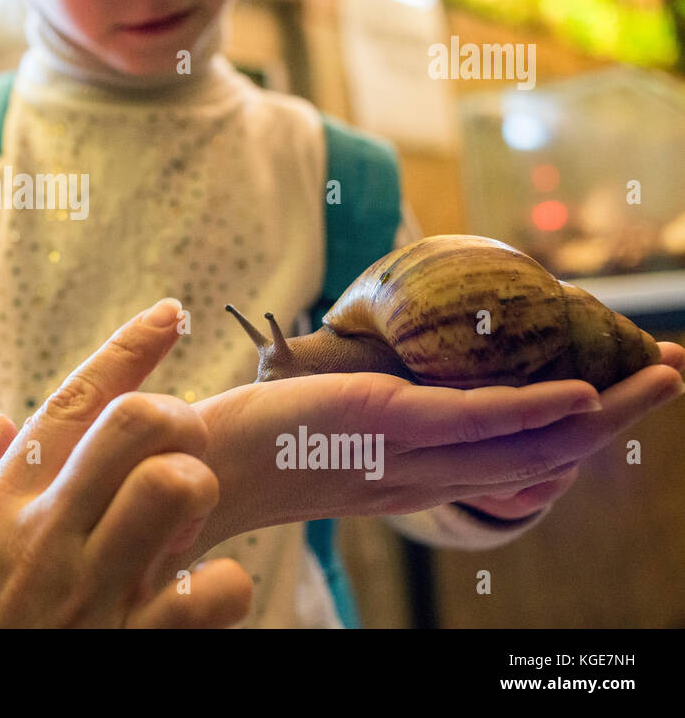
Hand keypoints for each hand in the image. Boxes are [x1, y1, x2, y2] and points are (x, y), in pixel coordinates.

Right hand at [0, 298, 251, 627]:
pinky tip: (201, 597)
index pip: (72, 403)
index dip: (130, 346)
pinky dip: (225, 588)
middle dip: (174, 412)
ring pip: (180, 490)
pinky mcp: (134, 650)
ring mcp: (93, 597)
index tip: (170, 313)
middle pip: (137, 426)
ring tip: (186, 514)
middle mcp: (45, 540)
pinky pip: (217, 594)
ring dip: (198, 490)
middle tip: (180, 433)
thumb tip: (8, 418)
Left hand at [175, 342, 684, 565]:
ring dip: (606, 410)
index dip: (585, 434)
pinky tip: (581, 389)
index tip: (628, 399)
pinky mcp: (386, 422)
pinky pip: (475, 420)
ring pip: (530, 443)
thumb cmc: (265, 437)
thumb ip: (386, 408)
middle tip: (676, 376)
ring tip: (662, 375)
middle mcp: (432, 475)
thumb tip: (411, 368)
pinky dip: (534, 407)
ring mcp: (413, 452)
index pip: (520, 461)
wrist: (205, 461)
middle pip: (546, 456)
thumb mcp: (341, 424)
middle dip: (621, 420)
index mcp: (425, 476)